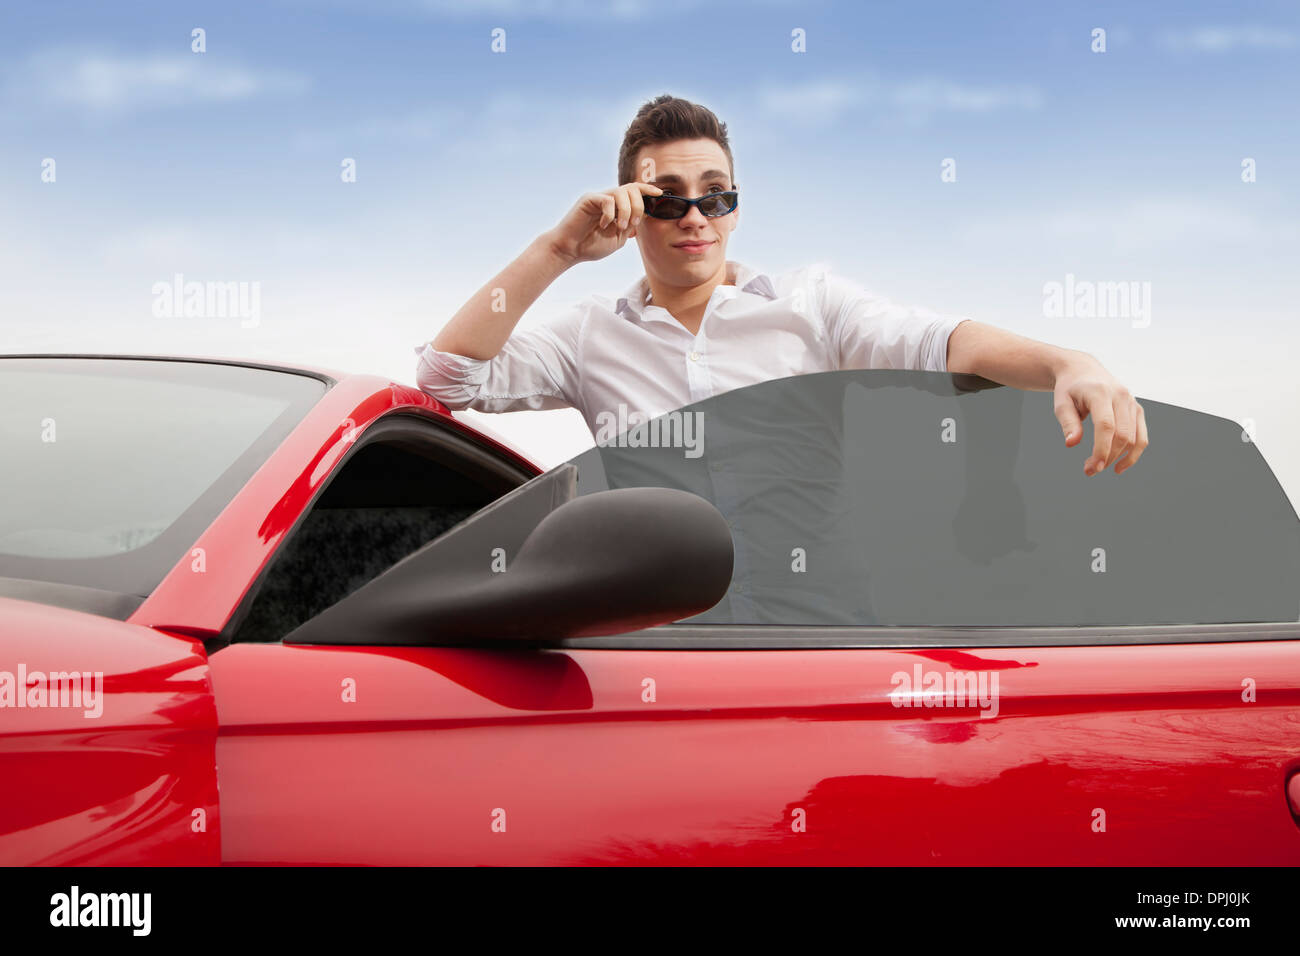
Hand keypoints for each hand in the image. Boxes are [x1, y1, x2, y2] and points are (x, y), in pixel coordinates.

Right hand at [545, 182, 662, 264]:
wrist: (569, 250)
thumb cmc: (591, 246)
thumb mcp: (617, 239)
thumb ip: (630, 227)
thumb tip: (645, 216)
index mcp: (616, 206)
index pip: (635, 191)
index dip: (648, 190)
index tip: (659, 194)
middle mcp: (608, 198)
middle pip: (632, 188)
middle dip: (638, 206)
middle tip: (633, 224)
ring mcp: (598, 197)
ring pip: (621, 192)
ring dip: (626, 210)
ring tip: (620, 226)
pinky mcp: (588, 199)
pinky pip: (607, 199)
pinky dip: (610, 213)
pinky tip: (604, 225)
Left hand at [1052, 354, 1148, 475]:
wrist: (1083, 370)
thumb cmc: (1070, 389)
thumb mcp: (1061, 403)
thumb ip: (1068, 423)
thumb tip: (1072, 444)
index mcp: (1101, 392)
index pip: (1106, 425)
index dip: (1101, 449)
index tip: (1091, 468)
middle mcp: (1121, 396)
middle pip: (1122, 434)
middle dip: (1108, 457)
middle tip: (1089, 470)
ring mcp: (1132, 402)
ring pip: (1135, 438)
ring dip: (1119, 458)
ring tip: (1098, 467)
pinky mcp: (1136, 409)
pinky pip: (1141, 436)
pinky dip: (1133, 453)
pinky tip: (1119, 466)